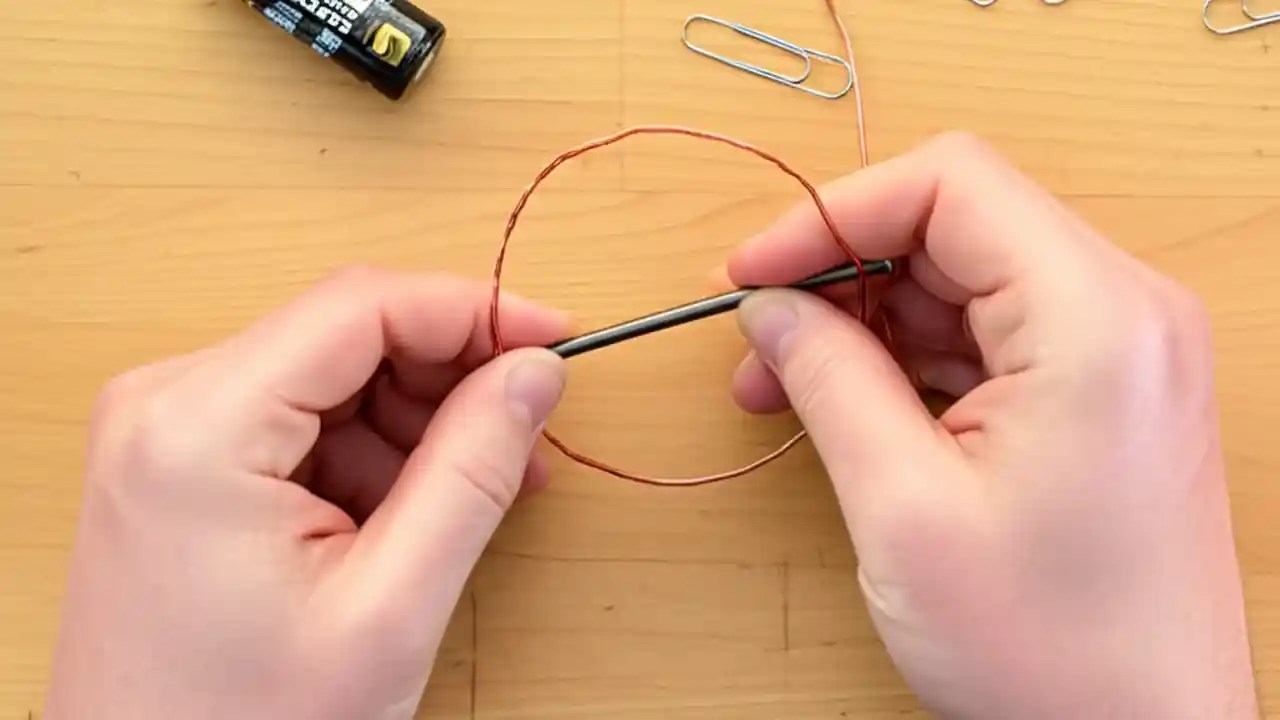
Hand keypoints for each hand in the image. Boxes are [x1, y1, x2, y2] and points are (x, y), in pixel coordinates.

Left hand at [46, 269, 568, 719]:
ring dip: (417, 420)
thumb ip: (472, 472)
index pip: (362, 306)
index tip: (557, 337)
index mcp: (199, 426)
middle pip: (346, 333)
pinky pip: (302, 420)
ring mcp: (167, 430)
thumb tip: (534, 372)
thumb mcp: (388, 607)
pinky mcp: (182, 460)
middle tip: (527, 429)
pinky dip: (372, 452)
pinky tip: (412, 510)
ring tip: (476, 490)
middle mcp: (166, 404)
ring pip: (333, 376)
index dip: (477, 309)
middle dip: (450, 374)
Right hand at [730, 133, 1257, 718]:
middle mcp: (1122, 313)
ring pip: (960, 283)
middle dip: (839, 274)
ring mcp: (1117, 353)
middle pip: (953, 228)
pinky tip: (843, 405)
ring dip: (863, 321)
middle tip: (757, 342)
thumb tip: (770, 308)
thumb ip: (830, 380)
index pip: (949, 185)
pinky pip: (986, 337)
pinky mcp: (1098, 394)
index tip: (751, 273)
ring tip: (782, 386)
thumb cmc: (1052, 652)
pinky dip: (905, 359)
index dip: (830, 214)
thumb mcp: (905, 509)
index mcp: (1095, 319)